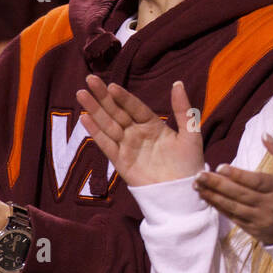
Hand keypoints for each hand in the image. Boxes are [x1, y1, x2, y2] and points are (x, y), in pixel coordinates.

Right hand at [77, 76, 203, 185]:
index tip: (111, 84)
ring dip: (94, 109)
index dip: (123, 96)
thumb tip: (177, 83)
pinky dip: (95, 132)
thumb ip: (183, 110)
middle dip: (102, 96)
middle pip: (117, 112)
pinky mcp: (120, 162)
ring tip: (81, 93)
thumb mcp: (191, 134)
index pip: (134, 106)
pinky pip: (106, 144)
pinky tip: (85, 118)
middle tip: (90, 79)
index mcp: (153, 125)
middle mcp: (137, 133)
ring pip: (108, 124)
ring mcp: (127, 147)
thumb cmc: (189, 164)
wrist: (183, 193)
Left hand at [194, 134, 272, 244]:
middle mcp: (269, 204)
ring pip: (233, 206)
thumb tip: (264, 134)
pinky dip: (217, 206)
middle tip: (199, 175)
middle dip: (218, 184)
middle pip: (241, 194)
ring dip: (213, 196)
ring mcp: (259, 218)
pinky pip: (231, 216)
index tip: (220, 166)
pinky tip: (205, 196)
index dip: (238, 175)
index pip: (257, 181)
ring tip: (197, 185)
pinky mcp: (251, 229)